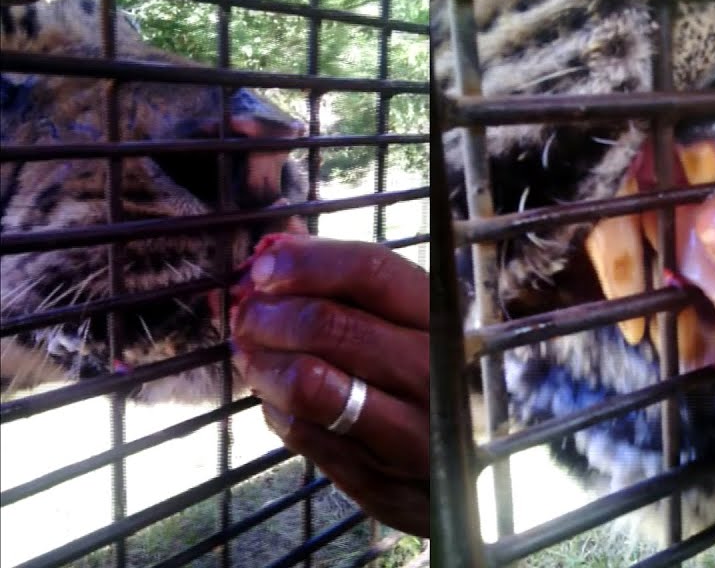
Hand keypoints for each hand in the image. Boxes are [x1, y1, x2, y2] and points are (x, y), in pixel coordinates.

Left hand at [230, 235, 429, 537]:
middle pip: (329, 324)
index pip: (372, 271)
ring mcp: (408, 429)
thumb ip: (352, 285)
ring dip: (262, 363)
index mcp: (442, 320)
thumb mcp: (413, 326)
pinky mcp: (376, 477)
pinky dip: (274, 408)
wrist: (461, 478)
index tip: (264, 266)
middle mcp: (433, 371)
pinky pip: (303, 432)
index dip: (308, 261)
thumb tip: (275, 243)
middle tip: (247, 315)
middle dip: (268, 314)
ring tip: (250, 355)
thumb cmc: (428, 383)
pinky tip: (276, 397)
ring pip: (309, 383)